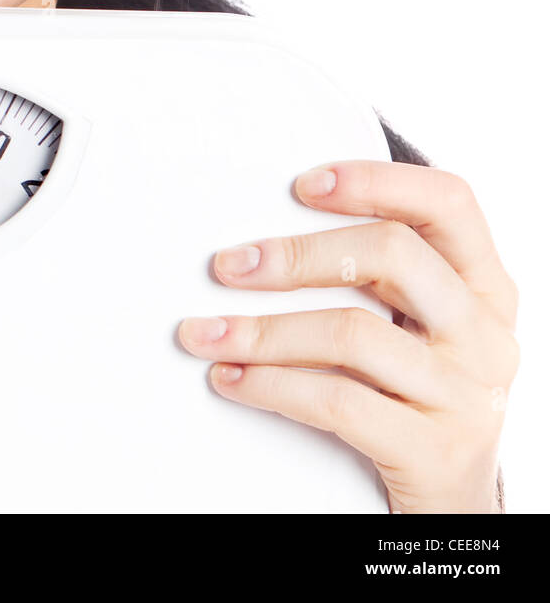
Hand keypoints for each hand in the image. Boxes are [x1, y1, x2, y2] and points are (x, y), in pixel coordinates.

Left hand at [176, 160, 518, 512]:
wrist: (454, 511)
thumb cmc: (413, 397)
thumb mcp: (417, 327)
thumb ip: (380, 274)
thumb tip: (265, 233)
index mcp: (485, 287)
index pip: (449, 202)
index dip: (377, 181)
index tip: (302, 185)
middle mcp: (487, 335)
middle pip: (395, 254)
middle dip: (297, 255)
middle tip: (227, 266)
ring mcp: (470, 396)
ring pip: (354, 332)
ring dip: (262, 329)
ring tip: (204, 333)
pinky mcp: (438, 453)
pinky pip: (338, 401)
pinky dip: (270, 384)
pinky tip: (230, 378)